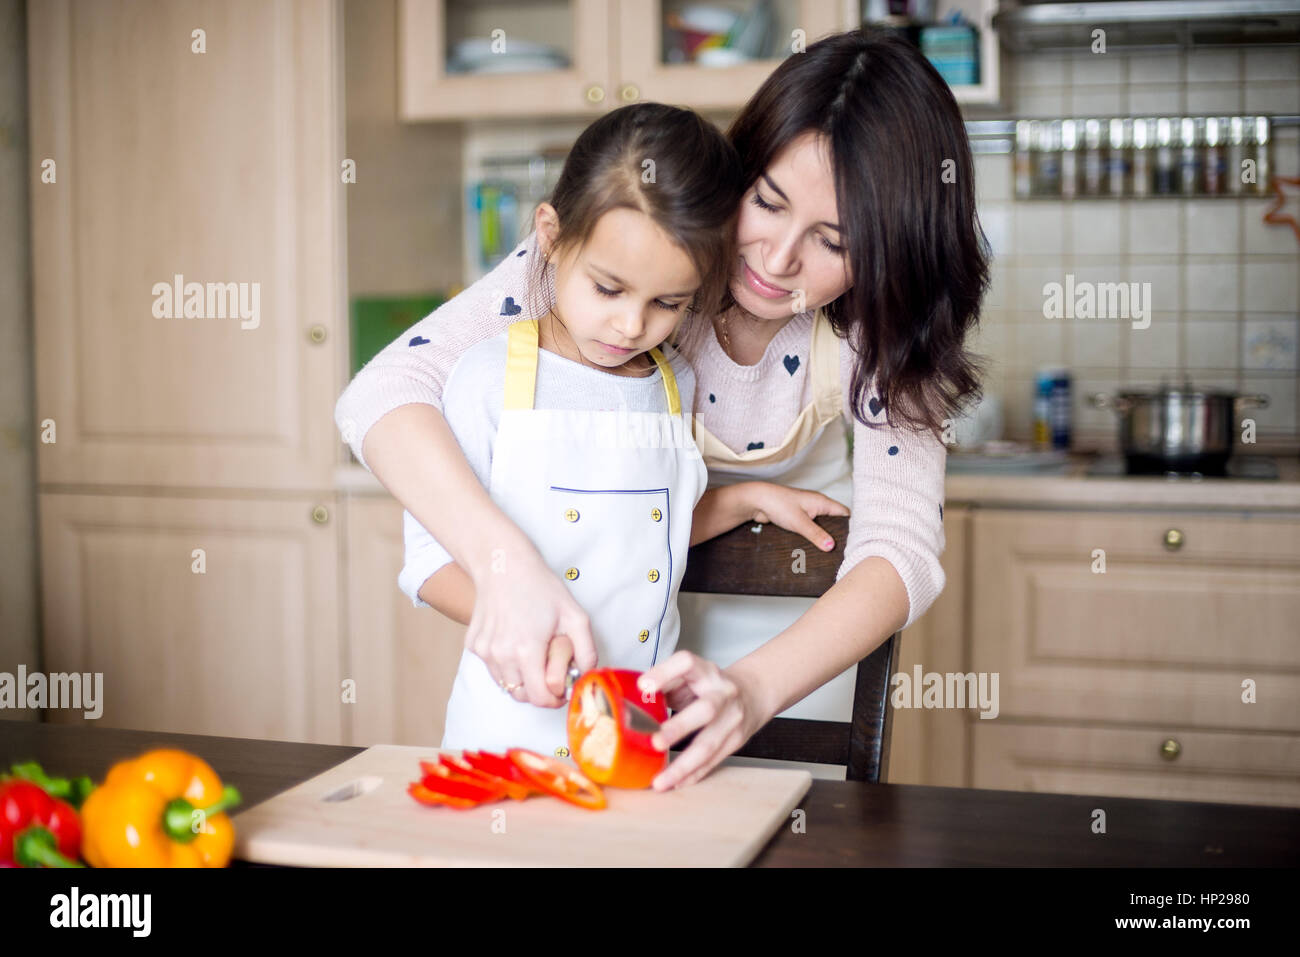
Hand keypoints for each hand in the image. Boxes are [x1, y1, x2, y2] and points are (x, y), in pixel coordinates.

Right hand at [466, 544, 597, 706]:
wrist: (503, 565)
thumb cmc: (540, 587)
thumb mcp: (575, 615)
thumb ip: (586, 650)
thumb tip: (588, 675)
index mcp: (526, 650)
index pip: (539, 698)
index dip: (554, 699)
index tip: (562, 690)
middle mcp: (501, 655)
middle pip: (522, 695)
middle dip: (539, 691)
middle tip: (550, 673)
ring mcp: (484, 651)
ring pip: (505, 684)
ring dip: (521, 680)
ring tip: (533, 655)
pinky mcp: (474, 645)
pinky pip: (493, 668)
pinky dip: (505, 665)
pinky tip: (515, 643)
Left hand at [636, 651, 771, 789]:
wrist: (751, 694)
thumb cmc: (707, 686)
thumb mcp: (688, 676)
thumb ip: (663, 684)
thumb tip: (629, 702)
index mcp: (705, 671)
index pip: (686, 663)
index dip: (664, 672)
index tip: (643, 686)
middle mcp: (723, 692)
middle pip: (705, 710)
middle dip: (679, 728)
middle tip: (655, 742)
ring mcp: (732, 718)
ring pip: (709, 744)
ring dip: (683, 765)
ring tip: (660, 781)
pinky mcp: (735, 740)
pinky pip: (712, 761)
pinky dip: (692, 775)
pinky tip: (675, 783)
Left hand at [743, 482, 849, 551]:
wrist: (756, 500)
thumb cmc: (778, 504)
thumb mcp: (800, 522)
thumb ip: (816, 535)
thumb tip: (831, 546)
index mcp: (822, 502)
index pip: (844, 513)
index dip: (851, 526)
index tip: (856, 540)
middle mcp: (816, 505)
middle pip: (834, 520)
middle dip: (838, 534)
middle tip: (844, 550)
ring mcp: (806, 511)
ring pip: (821, 525)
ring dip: (823, 536)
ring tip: (830, 553)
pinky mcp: (797, 517)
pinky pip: (810, 528)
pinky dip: (812, 536)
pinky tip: (813, 547)